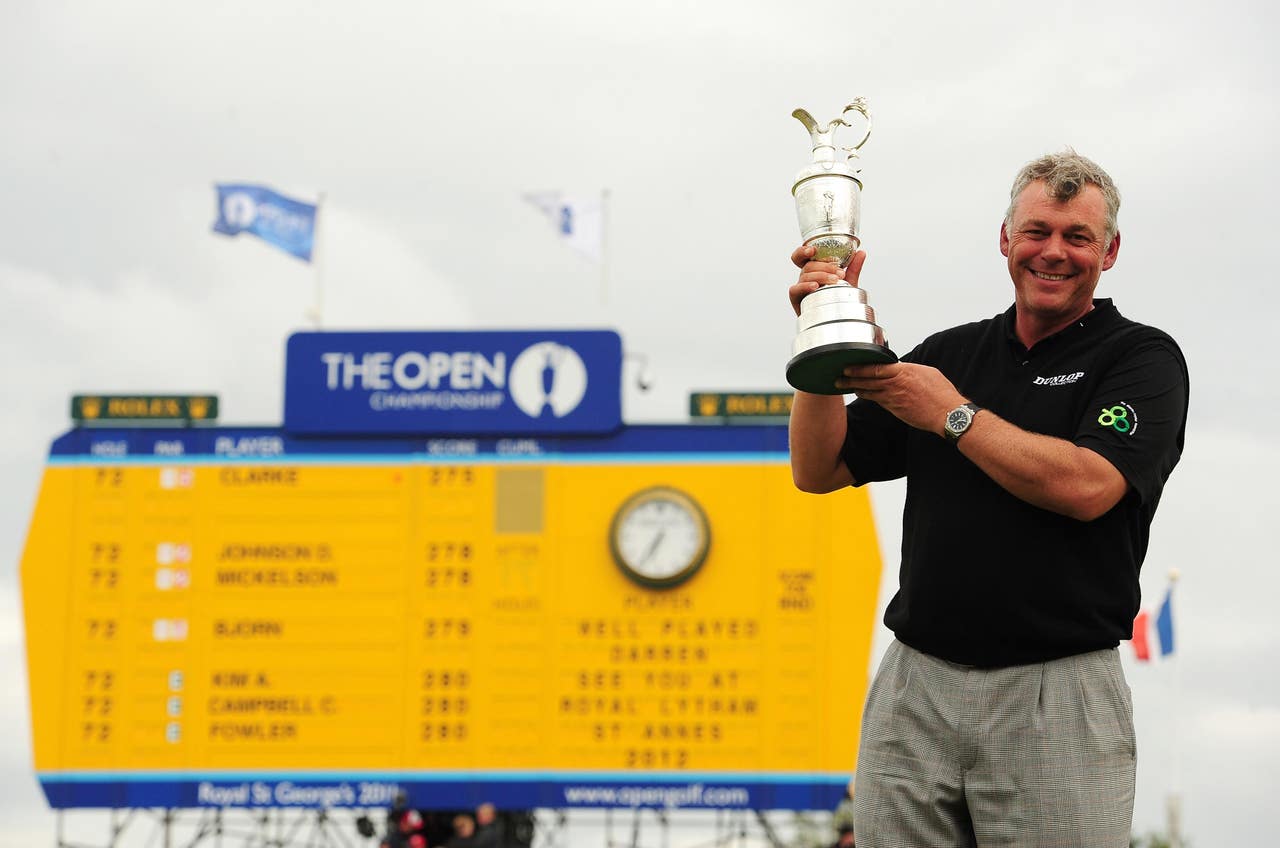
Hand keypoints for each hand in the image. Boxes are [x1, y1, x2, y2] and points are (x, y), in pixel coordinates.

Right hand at [788, 246, 866, 315]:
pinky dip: (805, 286)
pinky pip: (795, 289)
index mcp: (814, 270)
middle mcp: (805, 277)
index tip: (814, 250)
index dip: (804, 250)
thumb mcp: (847, 284)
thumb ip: (853, 269)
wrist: (834, 322)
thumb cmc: (837, 302)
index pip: (803, 256)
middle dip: (825, 266)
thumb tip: (861, 253)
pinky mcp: (796, 299)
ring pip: (804, 275)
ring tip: (834, 281)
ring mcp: (800, 287)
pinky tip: (815, 286)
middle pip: (808, 265)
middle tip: (840, 273)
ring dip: (820, 276)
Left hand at [838, 362, 966, 435]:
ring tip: (845, 386)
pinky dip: (869, 397)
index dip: (860, 368)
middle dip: (851, 379)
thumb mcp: (926, 373)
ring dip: (857, 389)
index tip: (848, 367)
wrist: (947, 414)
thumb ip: (909, 370)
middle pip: (868, 381)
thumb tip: (899, 368)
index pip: (876, 368)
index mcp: (903, 372)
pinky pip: (878, 401)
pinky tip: (863, 394)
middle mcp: (896, 384)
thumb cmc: (940, 392)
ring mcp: (894, 399)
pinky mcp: (895, 410)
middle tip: (838, 378)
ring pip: (870, 392)